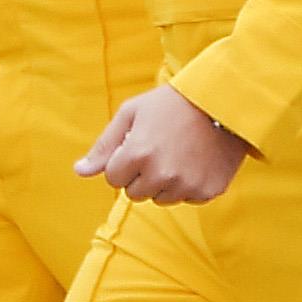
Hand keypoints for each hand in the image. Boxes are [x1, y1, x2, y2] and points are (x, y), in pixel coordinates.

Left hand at [78, 83, 252, 205]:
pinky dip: (189, 185)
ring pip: (161, 199)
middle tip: (160, 149)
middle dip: (142, 175)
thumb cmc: (170, 104)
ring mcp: (187, 184)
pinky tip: (197, 161)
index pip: (113, 179)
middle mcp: (161, 174)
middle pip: (135, 194)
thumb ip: (104, 147)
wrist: (222, 101)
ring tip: (179, 154)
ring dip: (165, 183)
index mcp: (137, 154)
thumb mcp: (131, 114)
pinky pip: (187, 199)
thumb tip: (79, 172)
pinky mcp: (208, 191)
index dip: (124, 161)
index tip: (139, 144)